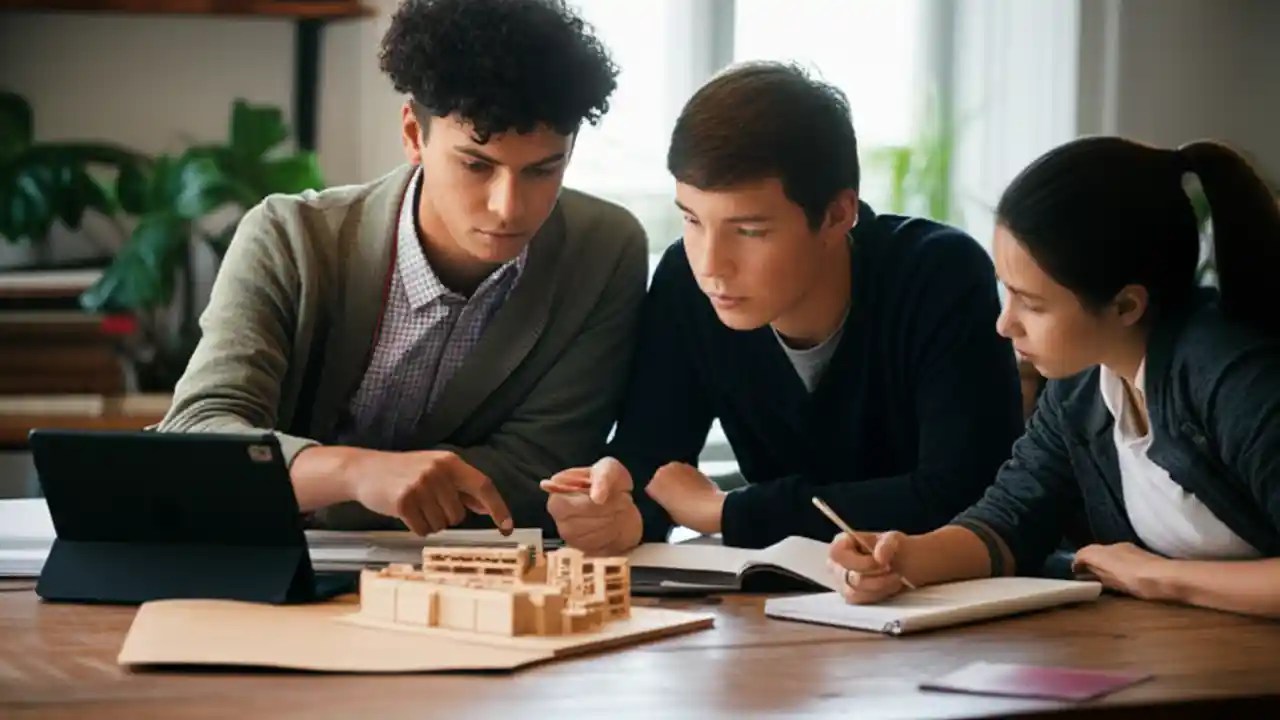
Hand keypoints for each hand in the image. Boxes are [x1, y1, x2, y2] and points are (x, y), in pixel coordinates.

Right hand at [345, 449, 512, 535]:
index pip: (484, 486)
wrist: (365, 470)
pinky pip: (423, 530)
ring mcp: (420, 486)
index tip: (507, 527)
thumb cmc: (405, 472)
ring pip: (441, 525)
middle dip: (446, 516)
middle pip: (459, 515)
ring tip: (415, 505)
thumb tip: (487, 506)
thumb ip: (462, 488)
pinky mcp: (404, 501)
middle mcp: (438, 471)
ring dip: (430, 522)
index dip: (498, 508)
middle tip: (427, 503)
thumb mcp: (436, 471)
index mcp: (451, 462)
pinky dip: (416, 527)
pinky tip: (405, 512)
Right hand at [542, 457, 641, 555]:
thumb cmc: (610, 484)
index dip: (584, 503)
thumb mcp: (609, 469)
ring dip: (611, 522)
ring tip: (616, 511)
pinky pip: (600, 548)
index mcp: (558, 495)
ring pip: (591, 536)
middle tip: (616, 501)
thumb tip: (597, 498)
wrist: (626, 505)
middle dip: (603, 512)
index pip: (560, 505)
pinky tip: (615, 524)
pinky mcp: (586, 551)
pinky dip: (614, 535)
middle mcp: (560, 520)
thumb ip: (602, 478)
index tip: (602, 497)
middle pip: (577, 524)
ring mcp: (572, 538)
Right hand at [643, 462, 725, 534]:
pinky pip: (685, 475)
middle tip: (673, 503)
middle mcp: (665, 470)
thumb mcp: (668, 515)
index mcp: (654, 483)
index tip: (662, 507)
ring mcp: (680, 467)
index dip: (657, 500)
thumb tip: (665, 502)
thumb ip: (663, 504)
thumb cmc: (690, 515)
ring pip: (673, 475)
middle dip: (666, 489)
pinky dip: (687, 482)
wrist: (713, 510)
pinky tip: (692, 494)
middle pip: (660, 479)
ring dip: (676, 483)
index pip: (649, 490)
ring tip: (684, 499)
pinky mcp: (694, 467)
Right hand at [827, 531, 907, 603]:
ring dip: (879, 587)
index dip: (858, 561)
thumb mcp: (895, 540)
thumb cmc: (896, 549)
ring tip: (895, 579)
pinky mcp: (851, 598)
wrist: (907, 566)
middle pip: (848, 577)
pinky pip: (860, 602)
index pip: (837, 554)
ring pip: (855, 592)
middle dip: (876, 577)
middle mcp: (837, 564)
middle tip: (894, 572)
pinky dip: (878, 596)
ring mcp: (842, 583)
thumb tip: (879, 557)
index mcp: (842, 543)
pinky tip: (890, 588)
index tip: (882, 564)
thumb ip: (887, 544)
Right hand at [1072, 542, 1170, 599]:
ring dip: (1106, 567)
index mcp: (1110, 548)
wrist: (1169, 580)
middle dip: (1093, 564)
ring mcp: (1136, 554)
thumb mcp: (1107, 568)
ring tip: (1104, 582)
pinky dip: (1119, 570)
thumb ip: (1091, 561)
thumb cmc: (1135, 577)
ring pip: (1114, 558)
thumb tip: (1078, 561)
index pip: (1088, 551)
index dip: (1080, 562)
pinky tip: (1124, 581)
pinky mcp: (1148, 563)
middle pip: (1101, 553)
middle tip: (1087, 579)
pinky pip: (1126, 564)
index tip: (1075, 574)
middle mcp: (1121, 547)